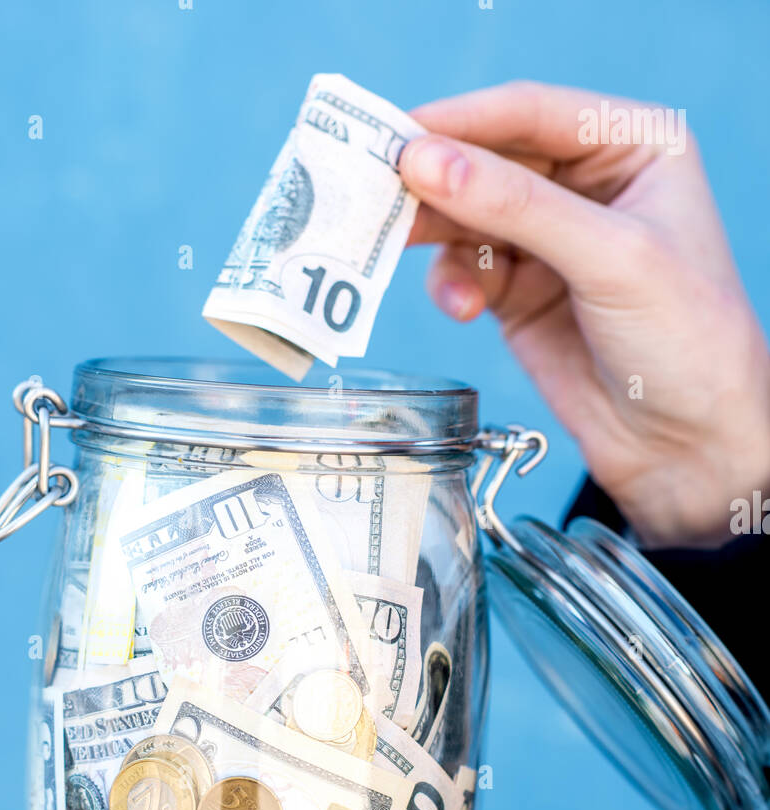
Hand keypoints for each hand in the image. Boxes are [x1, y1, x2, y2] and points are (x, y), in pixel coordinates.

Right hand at [399, 81, 769, 547]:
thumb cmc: (687, 341)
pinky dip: (451, 286)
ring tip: (393, 248)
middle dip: (434, 181)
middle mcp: (588, 184)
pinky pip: (463, 270)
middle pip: (487, 160)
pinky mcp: (519, 293)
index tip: (396, 134)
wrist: (688, 446)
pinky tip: (462, 310)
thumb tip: (422, 160)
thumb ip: (515, 206)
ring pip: (465, 215)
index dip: (461, 121)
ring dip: (432, 235)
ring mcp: (550, 240)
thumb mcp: (608, 258)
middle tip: (372, 192)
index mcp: (633, 146)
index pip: (531, 113)